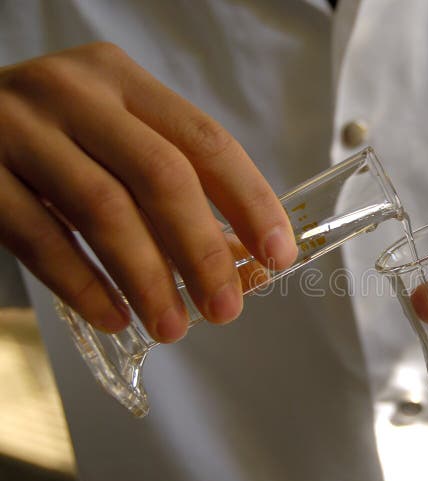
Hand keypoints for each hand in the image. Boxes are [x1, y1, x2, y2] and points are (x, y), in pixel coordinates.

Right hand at [0, 43, 296, 341]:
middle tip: (225, 307)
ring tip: (172, 326)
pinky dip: (84, 285)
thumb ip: (173, 188)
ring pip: (104, 210)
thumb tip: (242, 262)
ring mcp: (19, 128)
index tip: (278, 254)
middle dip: (202, 250)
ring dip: (148, 279)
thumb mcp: (116, 140)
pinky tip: (115, 317)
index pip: (206, 141)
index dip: (250, 201)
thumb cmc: (55, 139)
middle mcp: (75, 94)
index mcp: (124, 82)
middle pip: (161, 175)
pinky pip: (41, 239)